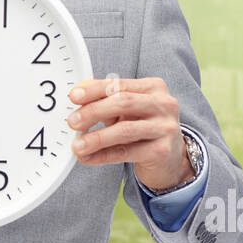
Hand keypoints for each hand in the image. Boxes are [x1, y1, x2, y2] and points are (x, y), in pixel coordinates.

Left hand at [65, 76, 191, 190]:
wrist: (170, 157)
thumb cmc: (144, 127)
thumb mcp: (126, 109)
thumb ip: (105, 99)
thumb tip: (78, 93)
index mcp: (154, 87)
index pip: (119, 84)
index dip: (94, 89)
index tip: (74, 96)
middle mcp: (164, 104)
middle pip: (123, 102)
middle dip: (93, 111)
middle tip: (73, 121)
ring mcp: (165, 128)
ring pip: (125, 130)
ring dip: (96, 138)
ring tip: (77, 145)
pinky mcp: (162, 151)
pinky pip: (127, 152)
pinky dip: (104, 156)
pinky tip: (88, 157)